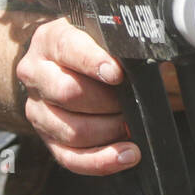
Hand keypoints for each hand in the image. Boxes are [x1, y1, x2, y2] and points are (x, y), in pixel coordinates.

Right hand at [16, 18, 140, 175]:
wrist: (70, 62)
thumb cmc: (96, 46)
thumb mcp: (106, 33)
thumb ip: (124, 42)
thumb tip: (158, 58)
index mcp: (50, 39)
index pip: (68, 48)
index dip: (93, 61)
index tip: (117, 74)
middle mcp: (36, 73)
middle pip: (67, 92)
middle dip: (107, 101)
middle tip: (132, 100)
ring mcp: (38, 108)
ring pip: (71, 129)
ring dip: (108, 131)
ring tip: (132, 125)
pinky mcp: (46, 137)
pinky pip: (70, 158)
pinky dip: (101, 160)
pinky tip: (126, 155)